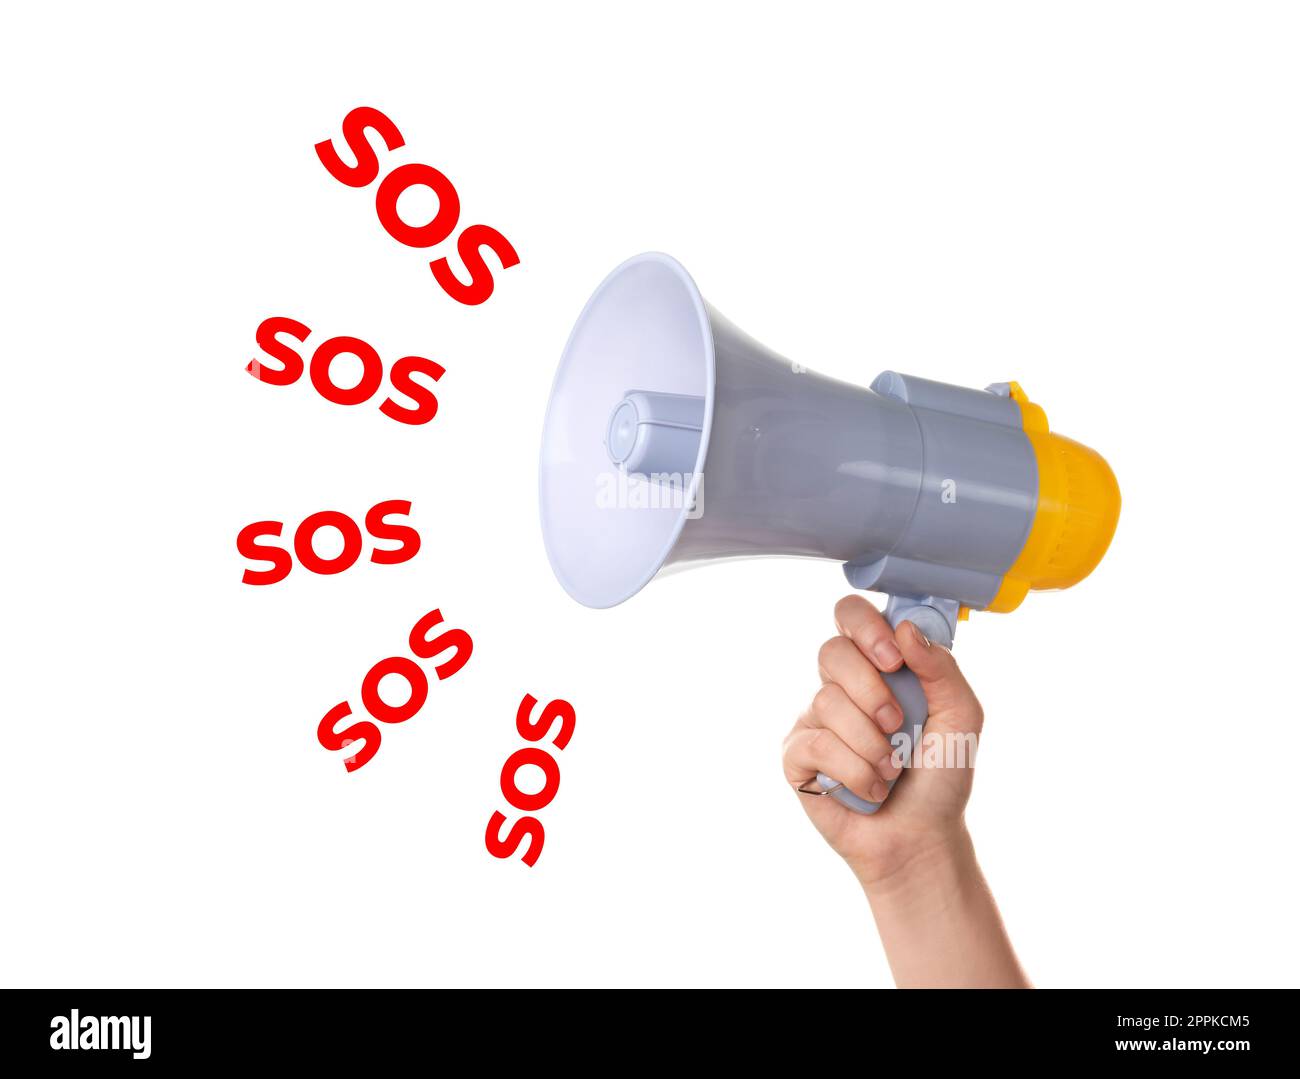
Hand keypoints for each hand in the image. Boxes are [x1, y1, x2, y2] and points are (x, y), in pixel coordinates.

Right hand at [782, 595, 984, 887]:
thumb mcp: (962, 717)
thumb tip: (904, 630)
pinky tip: (869, 788)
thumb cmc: (941, 777)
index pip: (851, 615)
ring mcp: (815, 719)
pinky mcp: (797, 755)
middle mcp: (841, 686)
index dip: (866, 627)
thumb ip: (941, 668)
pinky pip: (816, 744)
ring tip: (891, 770)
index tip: (893, 660)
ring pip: (827, 702)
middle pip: (831, 651)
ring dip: (872, 744)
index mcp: (878, 666)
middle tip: (897, 723)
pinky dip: (854, 771)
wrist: (922, 837)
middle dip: (871, 691)